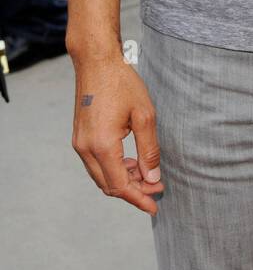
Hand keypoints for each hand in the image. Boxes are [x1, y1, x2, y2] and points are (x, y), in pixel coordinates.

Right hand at [71, 48, 162, 214]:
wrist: (96, 63)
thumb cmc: (122, 84)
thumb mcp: (144, 116)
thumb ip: (149, 150)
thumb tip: (152, 178)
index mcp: (102, 145)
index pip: (119, 185)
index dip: (138, 198)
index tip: (154, 206)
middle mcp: (86, 148)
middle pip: (108, 185)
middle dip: (133, 191)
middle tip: (156, 190)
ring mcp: (79, 143)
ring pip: (101, 176)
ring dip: (123, 180)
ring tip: (147, 175)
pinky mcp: (80, 137)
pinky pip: (96, 163)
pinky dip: (114, 168)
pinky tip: (131, 163)